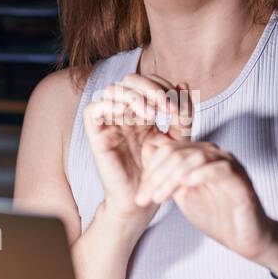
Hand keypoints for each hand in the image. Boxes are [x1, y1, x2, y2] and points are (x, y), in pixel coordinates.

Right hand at [83, 73, 193, 226]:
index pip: (149, 81)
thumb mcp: (178, 138)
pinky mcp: (95, 134)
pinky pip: (94, 109)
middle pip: (131, 80)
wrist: (143, 199)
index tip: (179, 109)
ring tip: (152, 116)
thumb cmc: (158, 171)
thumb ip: (182, 113)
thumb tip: (183, 83)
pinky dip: (112, 106)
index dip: (165, 87)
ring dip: (136, 97)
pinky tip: (134, 118)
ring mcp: (108, 121)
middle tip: (167, 109)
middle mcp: (123, 112)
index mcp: (142, 110)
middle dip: (152, 89)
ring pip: (113, 90)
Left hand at [133, 136, 277, 262]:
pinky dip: (200, 174)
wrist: (244, 238)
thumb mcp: (183, 196)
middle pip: (177, 152)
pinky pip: (219, 169)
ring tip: (158, 198)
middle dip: (155, 176)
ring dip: (171, 178)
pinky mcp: (240, 178)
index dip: (149, 170)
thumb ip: (167, 180)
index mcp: (198, 156)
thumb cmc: (216, 216)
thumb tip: (144, 165)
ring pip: (195, 158)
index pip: (167, 149)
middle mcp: (213, 155)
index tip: (139, 195)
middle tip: (143, 198)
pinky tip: (185, 185)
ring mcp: (228, 164)